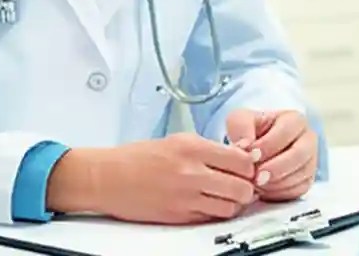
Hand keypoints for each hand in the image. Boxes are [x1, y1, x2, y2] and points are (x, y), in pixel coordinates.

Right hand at [46, 133, 256, 223]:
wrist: (108, 178)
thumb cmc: (138, 158)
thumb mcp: (177, 140)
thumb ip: (208, 149)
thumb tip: (237, 156)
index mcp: (193, 148)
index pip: (242, 161)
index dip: (249, 166)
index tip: (247, 166)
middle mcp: (192, 172)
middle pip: (242, 188)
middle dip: (247, 188)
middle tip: (242, 184)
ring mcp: (186, 197)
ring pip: (230, 208)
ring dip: (233, 203)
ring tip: (226, 196)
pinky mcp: (179, 217)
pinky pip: (211, 218)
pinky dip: (216, 213)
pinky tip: (209, 203)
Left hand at [225, 109, 318, 201]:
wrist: (255, 151)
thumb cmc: (251, 132)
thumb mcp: (240, 120)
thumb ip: (241, 127)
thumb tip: (244, 146)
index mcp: (295, 120)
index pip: (286, 132)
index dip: (268, 145)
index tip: (251, 155)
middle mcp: (308, 139)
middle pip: (298, 155)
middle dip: (275, 168)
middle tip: (256, 177)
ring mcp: (310, 161)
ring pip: (300, 174)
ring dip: (276, 182)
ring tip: (256, 183)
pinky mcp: (307, 181)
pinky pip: (298, 190)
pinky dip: (280, 192)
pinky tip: (265, 190)